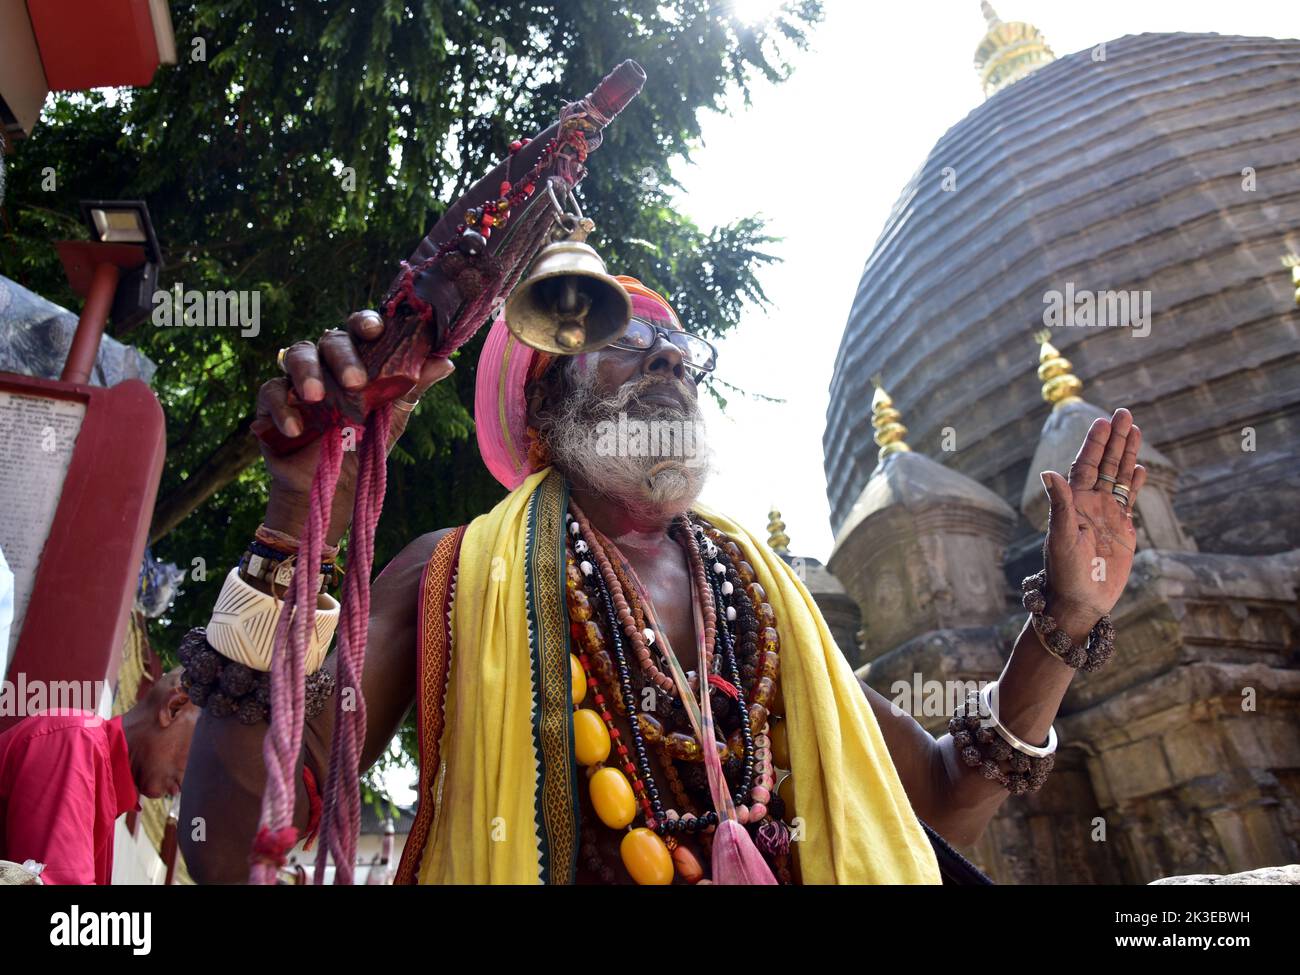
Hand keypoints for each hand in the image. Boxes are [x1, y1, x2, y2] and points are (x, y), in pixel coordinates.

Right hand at [255, 310, 454, 543]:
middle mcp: (327, 362)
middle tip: (355, 383)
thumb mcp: (392, 416)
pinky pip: (271, 391)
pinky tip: (297, 429)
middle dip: (342, 358)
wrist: (331, 485)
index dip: (366, 323)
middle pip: (330, 340)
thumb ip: (412, 387)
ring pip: (296, 355)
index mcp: (358, 358)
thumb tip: (446, 362)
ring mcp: (297, 378)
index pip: (360, 330)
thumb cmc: (364, 442)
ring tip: (317, 399)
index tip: (376, 330)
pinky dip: (283, 408)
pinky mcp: (272, 400)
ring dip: (307, 374)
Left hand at [1039, 408, 1146, 639]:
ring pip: (1119, 477)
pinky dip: (1134, 483)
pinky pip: (1129, 499)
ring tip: (1134, 429)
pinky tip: (1139, 467)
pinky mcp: (1122, 528)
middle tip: (1124, 413)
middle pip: (1104, 464)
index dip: (1094, 444)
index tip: (1103, 422)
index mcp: (1073, 502)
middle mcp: (1090, 504)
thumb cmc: (1065, 572)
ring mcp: (1107, 514)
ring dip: (1127, 454)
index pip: (1085, 465)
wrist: (1080, 600)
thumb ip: (1060, 506)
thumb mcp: (1062, 538)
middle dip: (1114, 440)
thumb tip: (1049, 473)